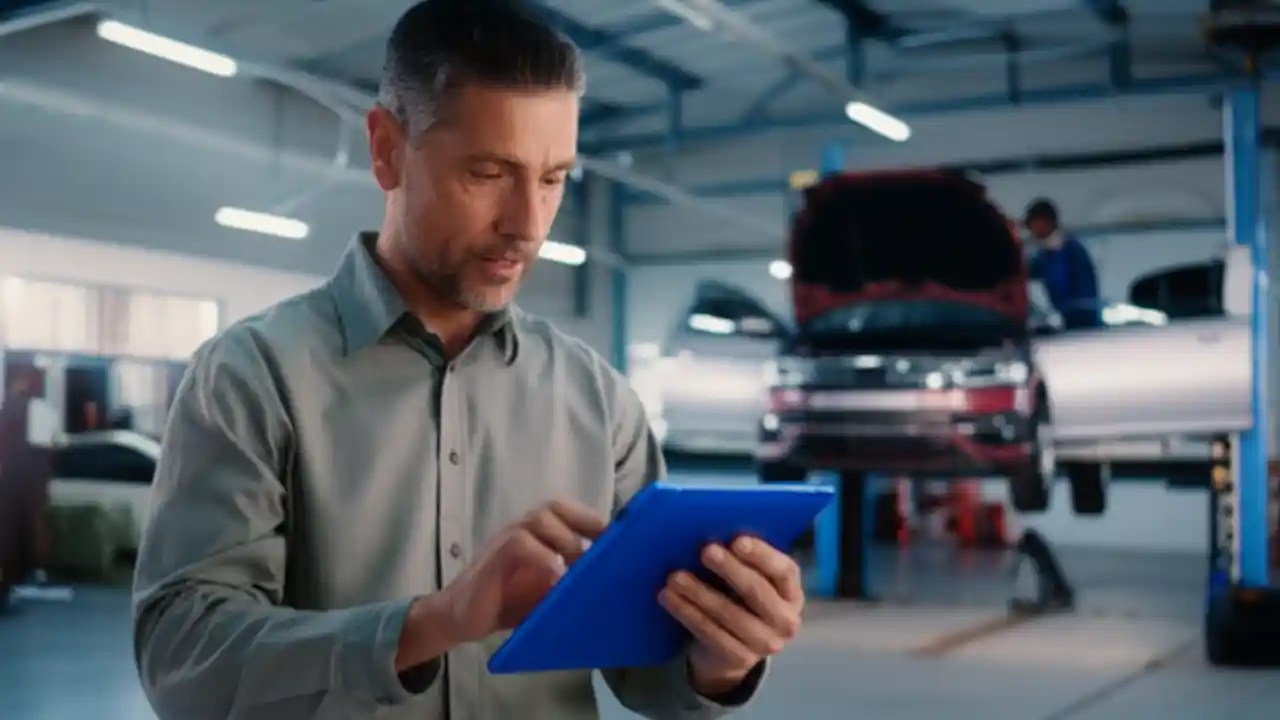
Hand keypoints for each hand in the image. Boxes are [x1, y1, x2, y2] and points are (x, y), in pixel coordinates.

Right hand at [396, 500, 605, 669]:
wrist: (461, 617)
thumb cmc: (510, 602)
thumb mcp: (550, 591)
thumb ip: (572, 580)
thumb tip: (611, 580)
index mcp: (540, 534)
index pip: (569, 510)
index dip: (594, 520)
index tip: (621, 540)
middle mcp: (524, 530)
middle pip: (556, 506)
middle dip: (582, 523)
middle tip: (602, 552)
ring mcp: (507, 540)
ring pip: (539, 518)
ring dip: (564, 540)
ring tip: (577, 567)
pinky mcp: (494, 558)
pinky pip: (519, 543)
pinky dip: (541, 557)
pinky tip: (555, 576)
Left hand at [658, 536, 803, 696]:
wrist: (731, 649)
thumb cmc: (740, 600)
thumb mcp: (748, 580)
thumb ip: (741, 561)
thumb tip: (712, 533)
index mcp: (791, 592)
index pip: (784, 570)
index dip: (762, 555)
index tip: (737, 540)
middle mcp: (786, 620)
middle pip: (756, 591)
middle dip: (730, 569)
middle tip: (705, 551)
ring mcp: (766, 644)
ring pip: (730, 614)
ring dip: (699, 593)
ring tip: (675, 576)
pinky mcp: (741, 659)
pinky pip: (710, 633)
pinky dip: (687, 613)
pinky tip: (669, 598)